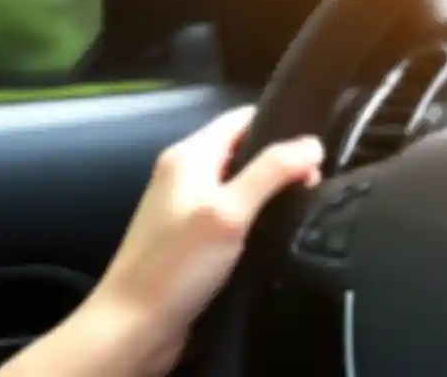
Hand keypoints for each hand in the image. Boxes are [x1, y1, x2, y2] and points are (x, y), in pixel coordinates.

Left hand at [1, 107, 324, 376]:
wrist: (135, 327)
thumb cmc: (173, 268)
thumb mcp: (230, 212)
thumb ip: (272, 172)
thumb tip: (311, 144)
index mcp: (188, 156)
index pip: (242, 119)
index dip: (280, 128)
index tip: (312, 152)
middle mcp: (184, 175)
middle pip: (244, 151)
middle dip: (280, 164)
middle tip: (308, 187)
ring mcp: (186, 207)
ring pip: (240, 184)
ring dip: (268, 194)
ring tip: (294, 212)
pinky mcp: (191, 237)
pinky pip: (232, 214)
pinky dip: (254, 220)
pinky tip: (270, 237)